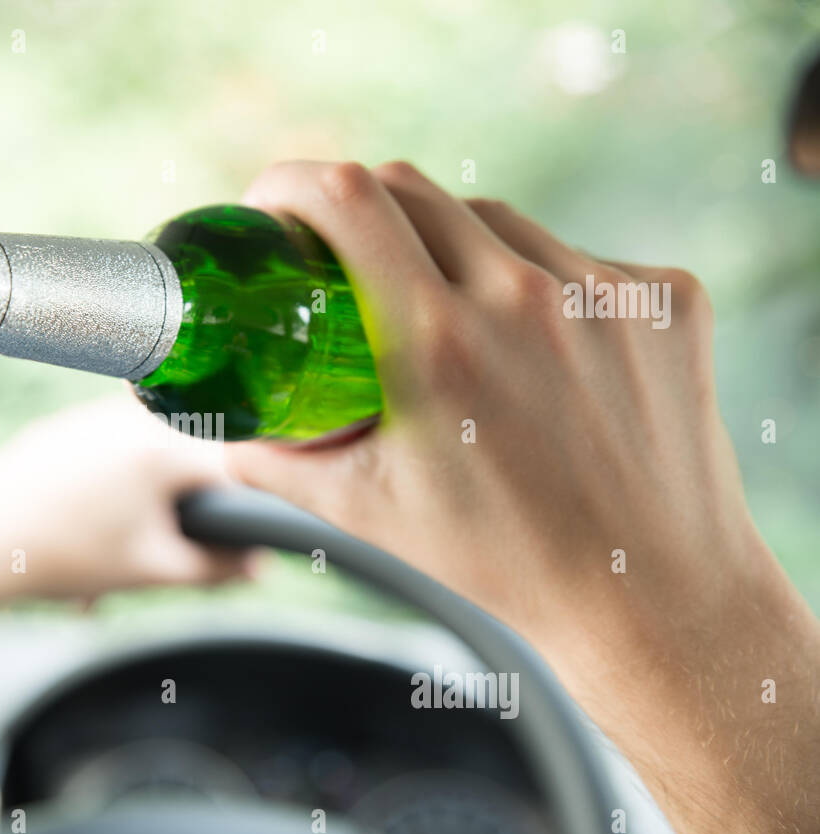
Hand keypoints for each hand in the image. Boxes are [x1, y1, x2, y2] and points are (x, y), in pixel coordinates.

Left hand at [0, 397, 253, 607]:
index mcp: (162, 446)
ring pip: (146, 461)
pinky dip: (109, 494)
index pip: (233, 469)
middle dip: (181, 513)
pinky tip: (85, 534)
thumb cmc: (61, 554)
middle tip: (161, 555)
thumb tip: (258, 567)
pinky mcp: (63, 427)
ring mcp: (92, 417)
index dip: (243, 509)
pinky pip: (108, 457)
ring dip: (143, 507)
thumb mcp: (151, 570)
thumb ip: (216, 570)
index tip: (239, 540)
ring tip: (113, 554)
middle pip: (187, 463)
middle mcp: (131, 417)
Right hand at [224, 160, 819, 833]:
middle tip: (344, 257)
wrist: (651, 595)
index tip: (276, 206)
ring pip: (496, 219)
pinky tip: (535, 345)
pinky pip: (575, 255)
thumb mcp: (364, 513)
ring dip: (451, 243)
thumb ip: (272, 463)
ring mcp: (609, 292)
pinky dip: (536, 281)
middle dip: (360, 208)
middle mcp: (525, 299)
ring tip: (445, 310)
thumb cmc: (501, 561)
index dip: (295, 183)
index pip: (350, 199)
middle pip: (414, 190)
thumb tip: (218, 428)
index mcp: (438, 344)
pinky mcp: (669, 299)